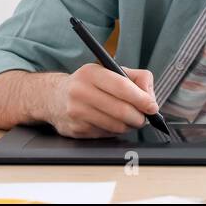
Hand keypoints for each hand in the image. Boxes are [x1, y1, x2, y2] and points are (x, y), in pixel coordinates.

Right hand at [44, 64, 158, 138]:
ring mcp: (76, 112)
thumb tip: (150, 97)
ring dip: (128, 125)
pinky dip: (114, 131)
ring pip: (116, 126)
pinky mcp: (76, 130)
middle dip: (139, 117)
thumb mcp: (108, 71)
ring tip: (128, 119)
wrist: (53, 97)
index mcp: (90, 73)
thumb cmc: (88, 84)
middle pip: (121, 110)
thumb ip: (135, 78)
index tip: (152, 107)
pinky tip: (110, 123)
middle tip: (144, 117)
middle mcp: (80, 91)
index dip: (141, 99)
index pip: (122, 87)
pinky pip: (106, 135)